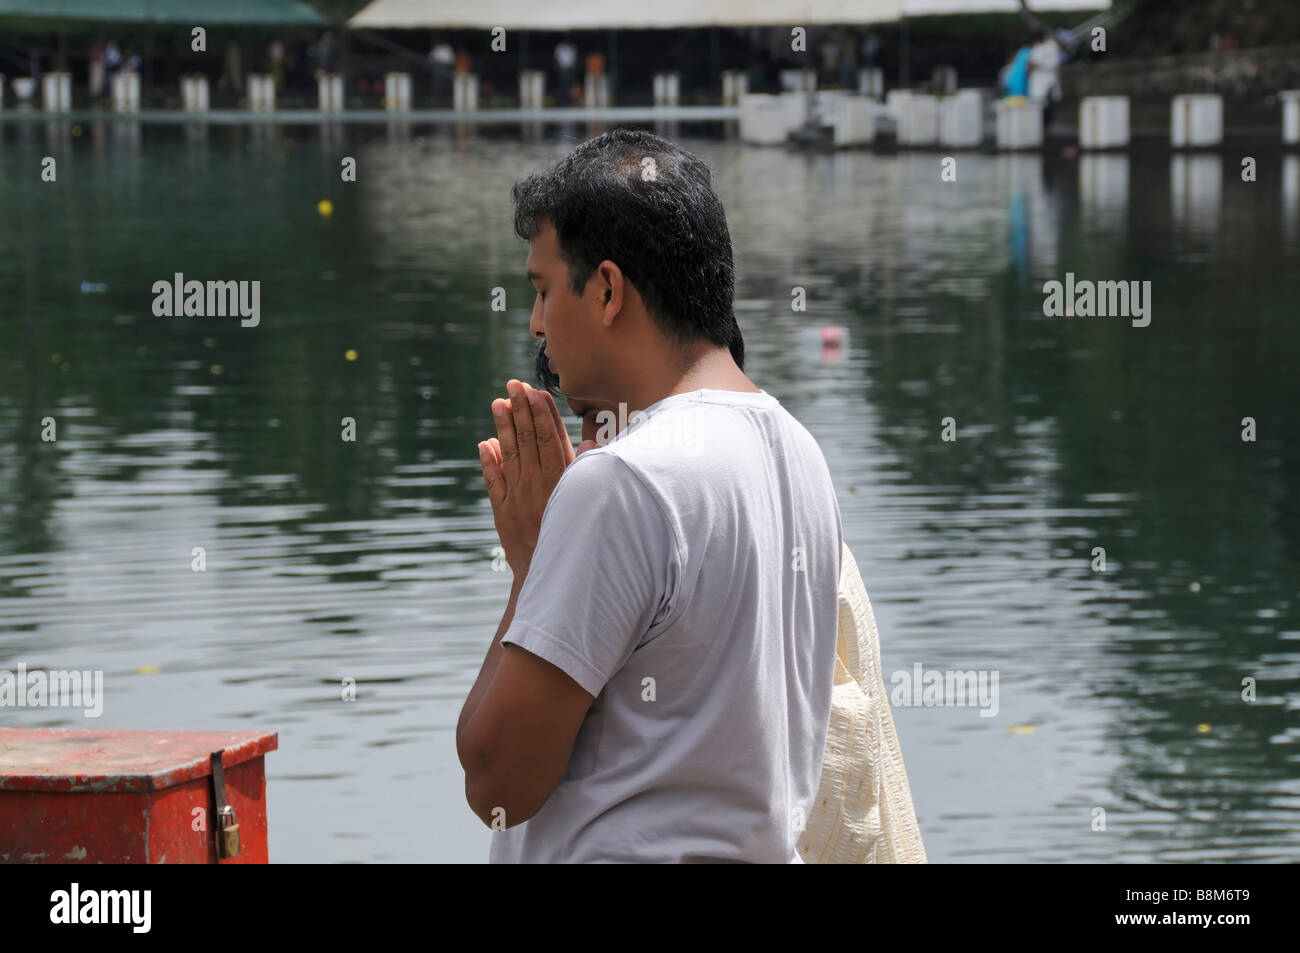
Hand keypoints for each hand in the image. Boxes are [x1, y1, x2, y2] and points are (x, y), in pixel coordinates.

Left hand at [478, 380, 574, 574]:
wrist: (551, 575)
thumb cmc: (577, 537)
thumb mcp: (586, 503)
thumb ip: (583, 471)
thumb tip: (586, 443)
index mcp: (562, 481)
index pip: (550, 438)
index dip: (541, 413)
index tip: (534, 391)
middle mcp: (539, 485)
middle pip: (529, 440)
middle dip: (521, 410)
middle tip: (512, 385)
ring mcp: (518, 497)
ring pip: (510, 455)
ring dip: (504, 427)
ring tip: (497, 403)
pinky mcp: (503, 512)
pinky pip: (494, 482)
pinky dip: (488, 462)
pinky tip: (485, 443)